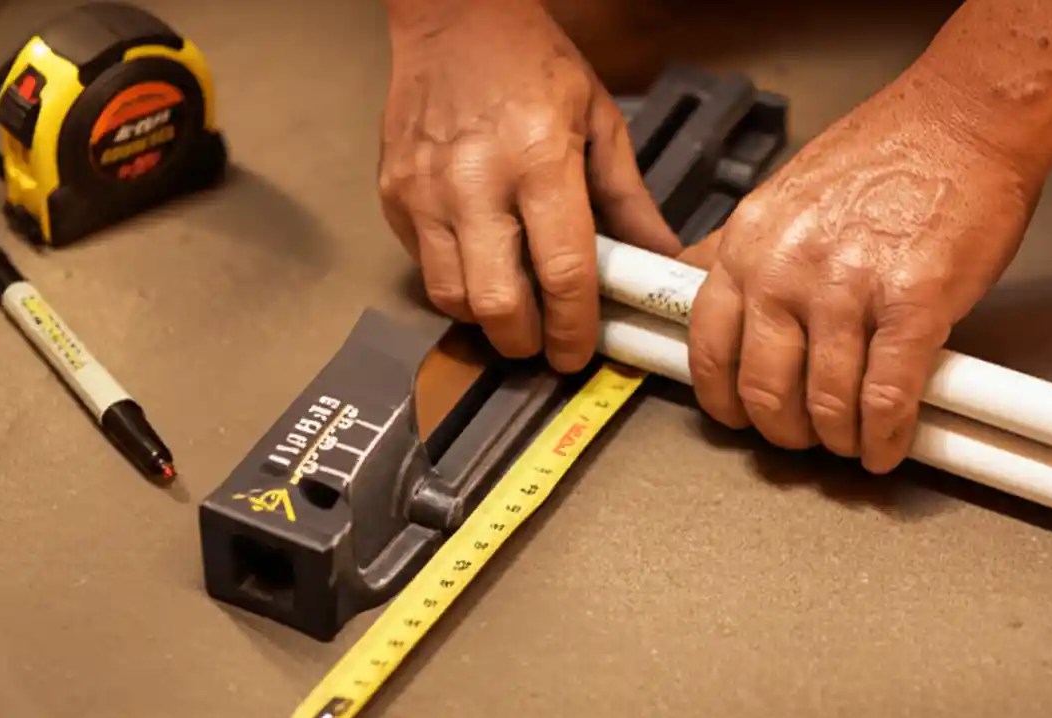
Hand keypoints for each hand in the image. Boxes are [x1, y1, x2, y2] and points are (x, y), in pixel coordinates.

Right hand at [378, 0, 679, 371]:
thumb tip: (657, 258)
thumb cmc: (530, 61)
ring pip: (450, 296)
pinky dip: (453, 279)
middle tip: (544, 339)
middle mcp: (475, 180)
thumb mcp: (598, 120)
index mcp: (540, 159)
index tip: (578, 350)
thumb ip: (628, 200)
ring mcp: (425, 190)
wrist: (453, 17)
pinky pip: (422, 265)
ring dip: (486, 315)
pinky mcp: (394, 194)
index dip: (574, 327)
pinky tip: (479, 259)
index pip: (562, 272)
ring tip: (512, 302)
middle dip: (525, 339)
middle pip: (496, 302)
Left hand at [682, 68, 1044, 472]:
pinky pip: (885, 398)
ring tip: (850, 441)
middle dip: (783, 431)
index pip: (707, 347)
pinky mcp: (911, 305)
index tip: (738, 416)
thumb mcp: (782, 198)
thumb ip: (741, 252)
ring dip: (838, 439)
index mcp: (748, 244)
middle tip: (802, 437)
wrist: (963, 122)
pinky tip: (885, 447)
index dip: (723, 399)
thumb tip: (700, 287)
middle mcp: (785, 269)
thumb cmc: (884, 154)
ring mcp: (846, 289)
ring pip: (824, 404)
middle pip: (762, 389)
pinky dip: (884, 437)